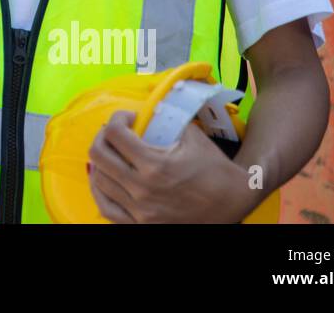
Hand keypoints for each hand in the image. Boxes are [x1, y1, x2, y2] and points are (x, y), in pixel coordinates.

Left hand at [88, 110, 259, 222]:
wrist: (235, 203)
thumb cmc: (215, 170)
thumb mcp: (192, 136)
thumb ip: (166, 120)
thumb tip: (148, 109)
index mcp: (155, 165)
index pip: (114, 134)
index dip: (117, 119)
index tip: (128, 118)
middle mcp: (142, 189)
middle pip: (98, 155)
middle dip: (103, 136)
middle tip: (114, 132)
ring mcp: (140, 211)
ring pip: (99, 180)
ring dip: (100, 161)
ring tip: (110, 152)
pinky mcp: (141, 226)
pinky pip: (106, 208)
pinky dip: (99, 190)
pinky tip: (103, 178)